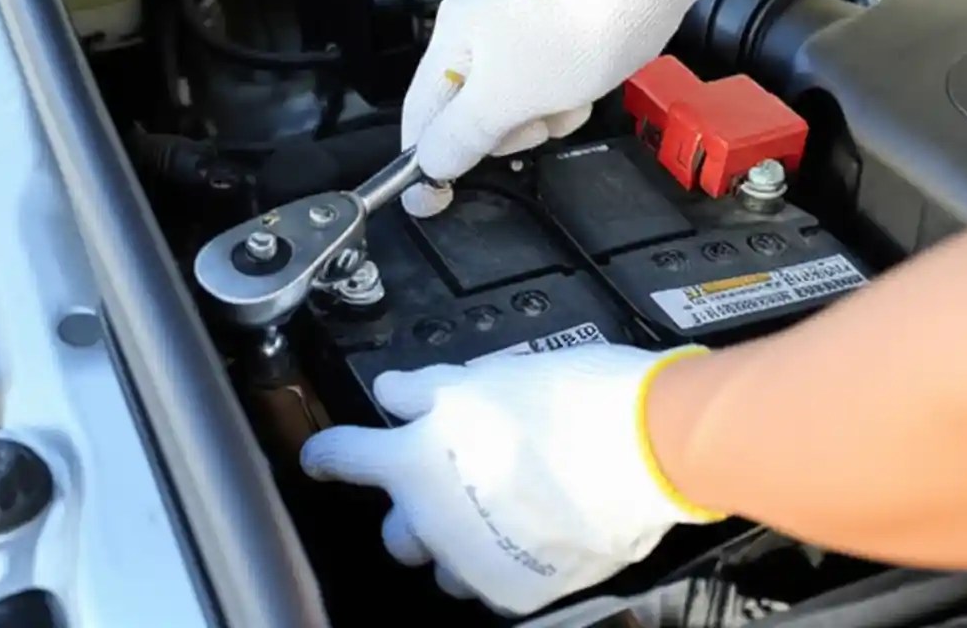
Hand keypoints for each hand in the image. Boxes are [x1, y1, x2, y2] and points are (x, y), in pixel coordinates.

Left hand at [299, 344, 723, 614]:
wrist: (646, 446)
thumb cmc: (569, 397)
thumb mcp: (491, 375)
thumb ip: (432, 389)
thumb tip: (398, 392)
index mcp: (415, 458)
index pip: (344, 457)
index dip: (326, 455)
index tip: (320, 458)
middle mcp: (432, 519)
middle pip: (393, 529)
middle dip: (411, 507)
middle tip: (450, 481)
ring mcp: (473, 563)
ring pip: (440, 564)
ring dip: (454, 541)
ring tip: (497, 511)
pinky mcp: (516, 591)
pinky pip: (489, 583)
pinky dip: (500, 561)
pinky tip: (531, 531)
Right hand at [400, 0, 724, 216]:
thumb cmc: (574, 32)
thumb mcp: (505, 97)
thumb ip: (461, 135)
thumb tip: (429, 164)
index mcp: (452, 37)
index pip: (420, 113)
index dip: (423, 159)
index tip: (432, 199)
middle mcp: (479, 35)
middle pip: (469, 116)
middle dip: (505, 131)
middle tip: (533, 122)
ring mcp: (520, 40)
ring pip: (514, 111)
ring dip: (542, 118)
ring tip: (565, 98)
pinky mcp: (556, 46)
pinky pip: (546, 95)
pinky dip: (566, 102)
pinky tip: (583, 88)